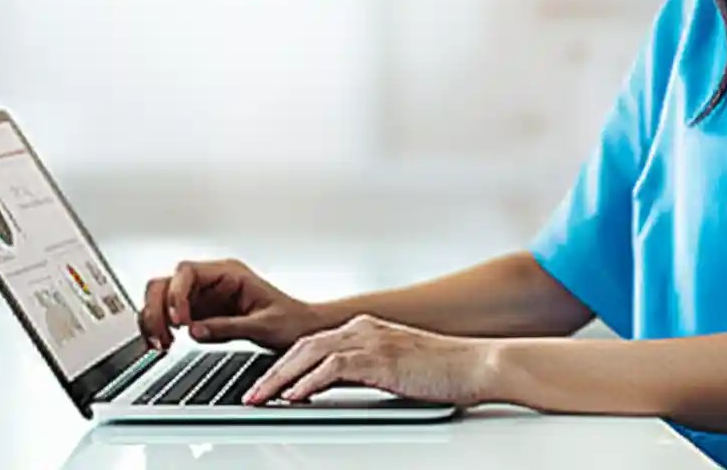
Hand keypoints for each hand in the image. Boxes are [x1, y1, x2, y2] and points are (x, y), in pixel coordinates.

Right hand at [139, 258, 325, 351]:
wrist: (305, 329)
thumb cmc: (293, 321)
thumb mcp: (264, 326)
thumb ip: (229, 328)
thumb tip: (195, 332)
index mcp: (230, 273)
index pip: (187, 272)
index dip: (176, 294)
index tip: (181, 321)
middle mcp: (212, 280)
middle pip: (166, 282)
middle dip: (158, 309)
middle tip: (164, 339)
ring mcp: (204, 296)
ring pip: (162, 298)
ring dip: (156, 320)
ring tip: (162, 346)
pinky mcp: (202, 313)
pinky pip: (171, 315)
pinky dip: (162, 328)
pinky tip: (167, 344)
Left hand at [241, 314, 494, 406]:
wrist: (475, 364)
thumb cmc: (441, 371)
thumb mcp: (390, 368)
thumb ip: (358, 372)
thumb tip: (324, 388)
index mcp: (364, 327)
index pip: (311, 344)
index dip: (283, 365)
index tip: (264, 385)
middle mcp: (362, 328)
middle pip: (302, 347)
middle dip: (272, 372)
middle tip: (250, 394)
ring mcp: (370, 339)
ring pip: (310, 355)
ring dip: (280, 379)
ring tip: (260, 398)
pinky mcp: (380, 357)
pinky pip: (333, 369)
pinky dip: (308, 383)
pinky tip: (295, 396)